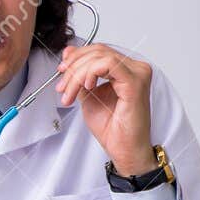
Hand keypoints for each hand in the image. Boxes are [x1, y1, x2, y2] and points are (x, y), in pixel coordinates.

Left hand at [56, 43, 155, 174]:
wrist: (123, 148)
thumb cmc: (111, 127)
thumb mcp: (87, 94)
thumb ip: (80, 74)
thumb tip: (68, 54)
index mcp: (126, 69)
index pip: (99, 50)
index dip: (77, 56)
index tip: (61, 71)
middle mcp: (135, 68)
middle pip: (99, 51)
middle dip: (74, 66)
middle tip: (62, 86)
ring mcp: (137, 74)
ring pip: (100, 57)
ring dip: (77, 73)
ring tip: (69, 93)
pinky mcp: (135, 83)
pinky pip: (108, 64)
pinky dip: (90, 72)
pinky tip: (86, 87)